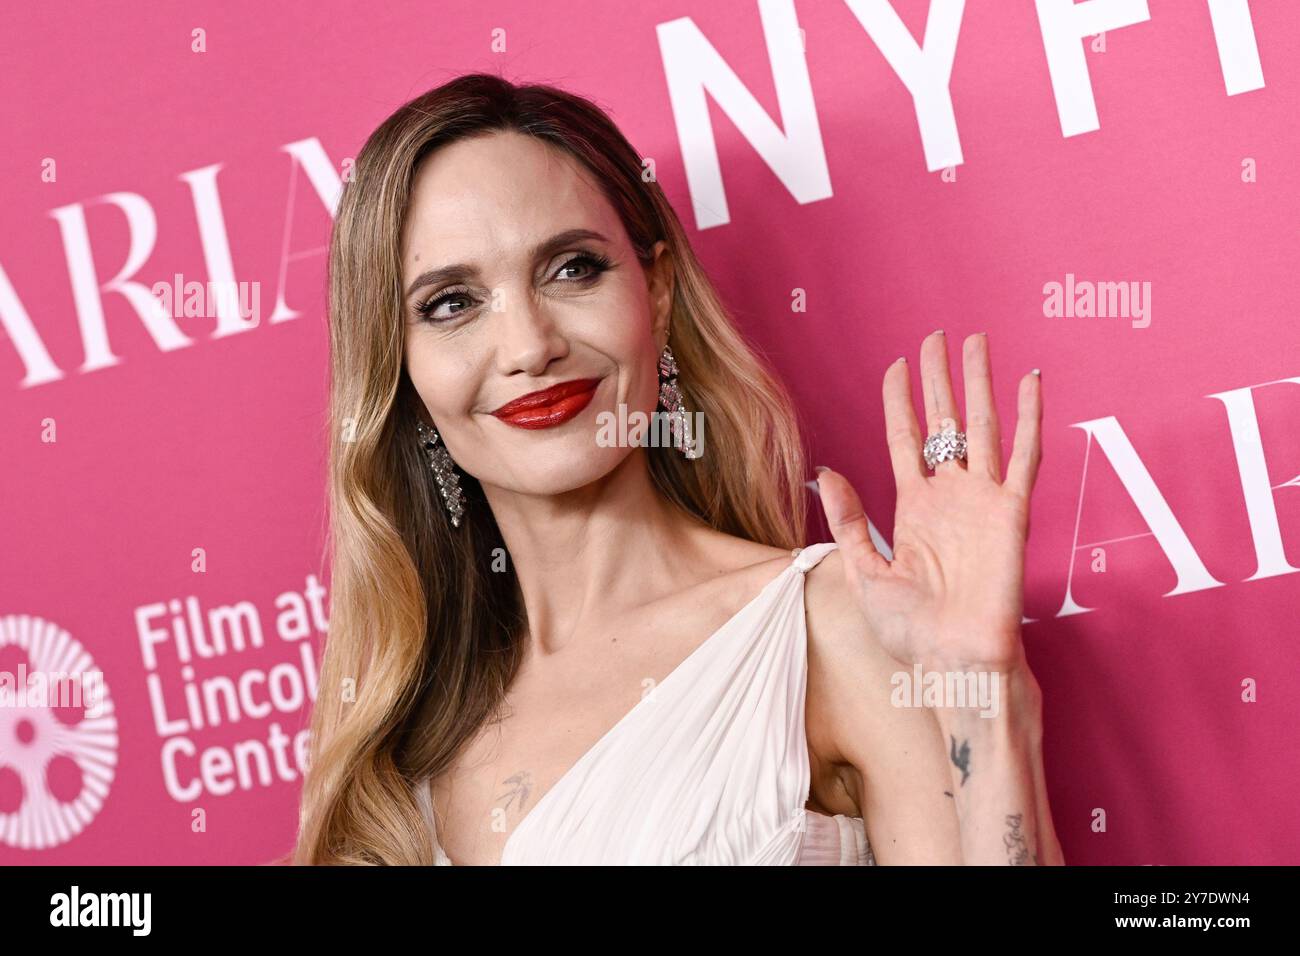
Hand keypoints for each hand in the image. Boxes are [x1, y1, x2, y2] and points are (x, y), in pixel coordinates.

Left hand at [815, 331, 1042, 673]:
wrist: (952, 662)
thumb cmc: (910, 631)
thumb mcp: (864, 573)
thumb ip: (850, 521)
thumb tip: (826, 472)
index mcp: (913, 508)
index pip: (905, 439)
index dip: (900, 401)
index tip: (896, 366)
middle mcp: (949, 496)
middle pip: (943, 421)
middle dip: (938, 379)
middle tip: (935, 336)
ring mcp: (982, 500)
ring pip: (982, 426)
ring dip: (978, 383)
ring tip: (975, 342)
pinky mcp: (1012, 512)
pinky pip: (1024, 455)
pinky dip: (1029, 417)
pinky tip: (1029, 381)